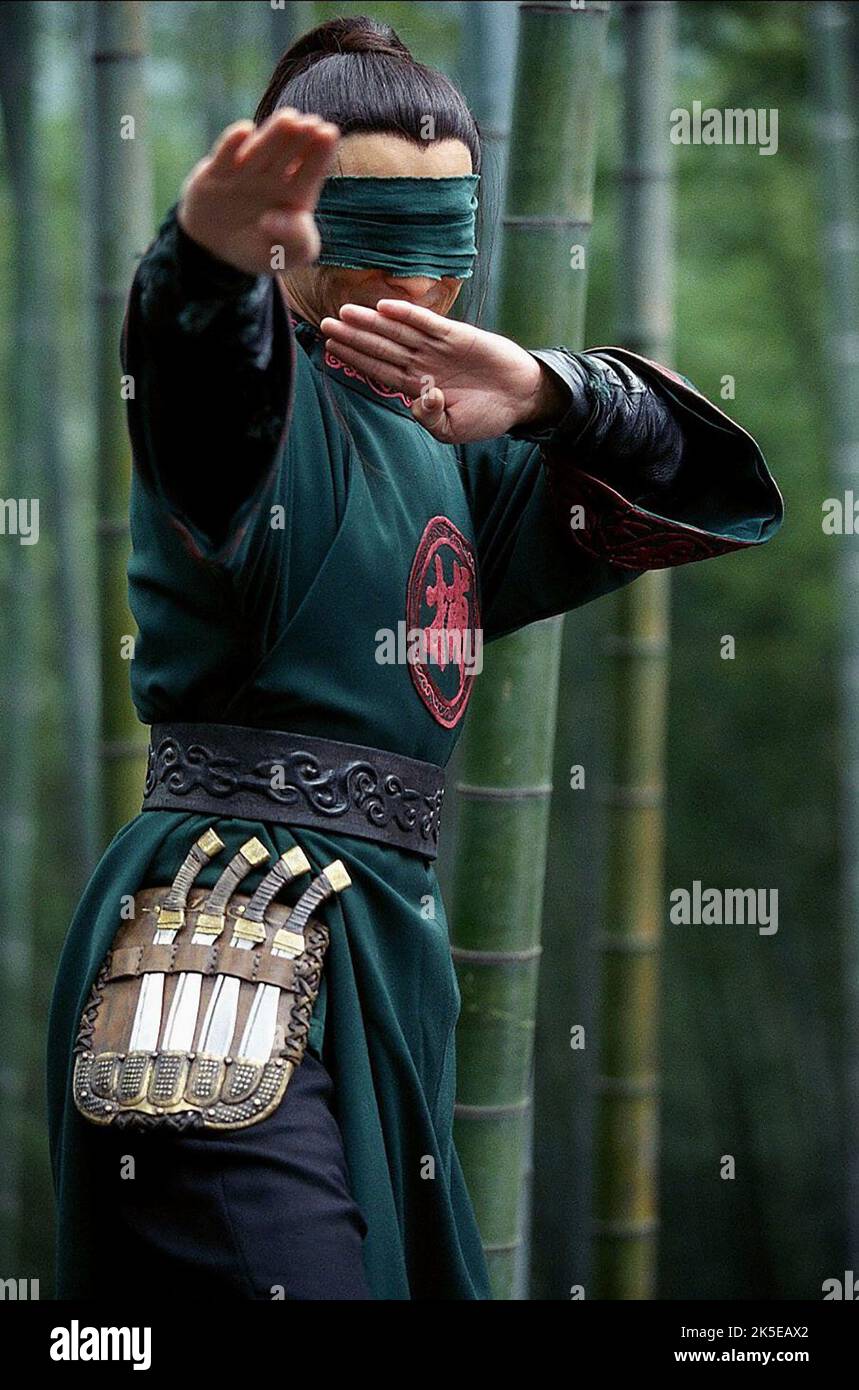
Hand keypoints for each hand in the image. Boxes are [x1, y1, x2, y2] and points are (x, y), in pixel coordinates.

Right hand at [177, 109, 340, 275]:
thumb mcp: (287, 257)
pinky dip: (232, 144)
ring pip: (260, 150)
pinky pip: (224, 156)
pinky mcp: (215, 173)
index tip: (329, 134)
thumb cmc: (262, 248)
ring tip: (289, 119)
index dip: (320, 153)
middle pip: (288, 154)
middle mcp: (272, 176)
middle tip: (310, 123)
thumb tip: (279, 220)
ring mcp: (244, 171)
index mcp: (296, 193)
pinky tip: (244, 130)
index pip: (311, 170)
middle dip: (299, 138)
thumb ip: (297, 242)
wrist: (218, 250)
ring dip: (273, 135)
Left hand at [320, 300, 568, 443]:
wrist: (521, 397)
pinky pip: (428, 323)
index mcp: (417, 386)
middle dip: (354, 336)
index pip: (379, 368)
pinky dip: (408, 315)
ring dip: (372, 322)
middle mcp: (423, 363)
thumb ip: (429, 418)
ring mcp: (438, 347)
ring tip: (345, 312)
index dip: (355, 357)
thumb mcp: (453, 430)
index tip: (331, 346)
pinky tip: (386, 307)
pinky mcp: (457, 335)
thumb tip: (418, 399)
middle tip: (326, 323)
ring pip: (398, 333)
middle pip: (382, 347)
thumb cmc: (486, 415)